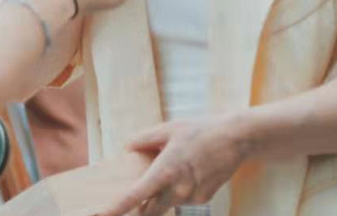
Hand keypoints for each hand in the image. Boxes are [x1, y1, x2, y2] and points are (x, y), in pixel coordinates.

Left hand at [102, 115, 246, 215]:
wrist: (237, 138)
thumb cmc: (201, 130)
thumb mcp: (168, 128)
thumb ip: (145, 139)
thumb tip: (128, 147)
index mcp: (165, 171)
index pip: (134, 197)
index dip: (115, 209)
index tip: (99, 214)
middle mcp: (178, 190)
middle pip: (149, 211)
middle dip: (138, 209)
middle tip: (129, 200)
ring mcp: (192, 197)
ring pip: (167, 205)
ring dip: (160, 196)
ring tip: (172, 169)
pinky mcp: (204, 199)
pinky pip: (183, 199)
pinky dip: (179, 190)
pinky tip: (189, 170)